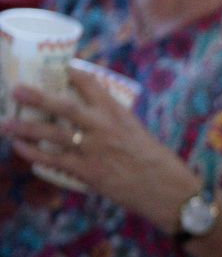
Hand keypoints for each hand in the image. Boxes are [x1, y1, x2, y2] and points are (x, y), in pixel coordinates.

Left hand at [3, 74, 198, 229]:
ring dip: (26, 128)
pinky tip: (19, 149)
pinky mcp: (89, 172)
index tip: (59, 65)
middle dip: (38, 98)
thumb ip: (114, 124)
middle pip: (65, 107)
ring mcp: (95, 150)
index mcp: (120, 114)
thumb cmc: (158, 163)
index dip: (73, 72)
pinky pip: (54, 161)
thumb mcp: (139, 133)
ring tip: (6, 123)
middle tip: (17, 89)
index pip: (93, 84)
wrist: (170, 191)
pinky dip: (33, 154)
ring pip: (53, 134)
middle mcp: (105, 128)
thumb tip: (88, 121)